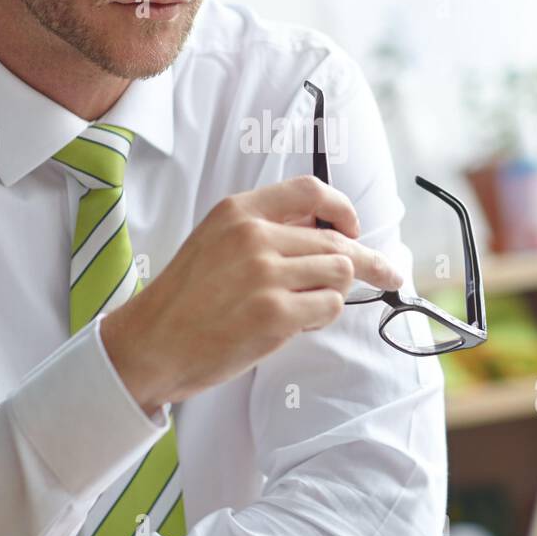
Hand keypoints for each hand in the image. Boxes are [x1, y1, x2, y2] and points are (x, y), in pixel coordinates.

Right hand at [101, 174, 402, 413]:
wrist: (150, 344)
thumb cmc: (185, 299)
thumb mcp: (214, 242)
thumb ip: (264, 230)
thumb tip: (326, 230)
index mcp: (238, 212)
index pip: (310, 191)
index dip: (343, 209)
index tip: (355, 227)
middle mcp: (254, 236)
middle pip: (337, 240)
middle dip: (366, 261)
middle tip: (386, 274)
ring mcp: (266, 275)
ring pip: (341, 273)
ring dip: (334, 292)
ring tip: (306, 307)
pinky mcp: (275, 315)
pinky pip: (330, 306)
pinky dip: (323, 316)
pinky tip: (298, 323)